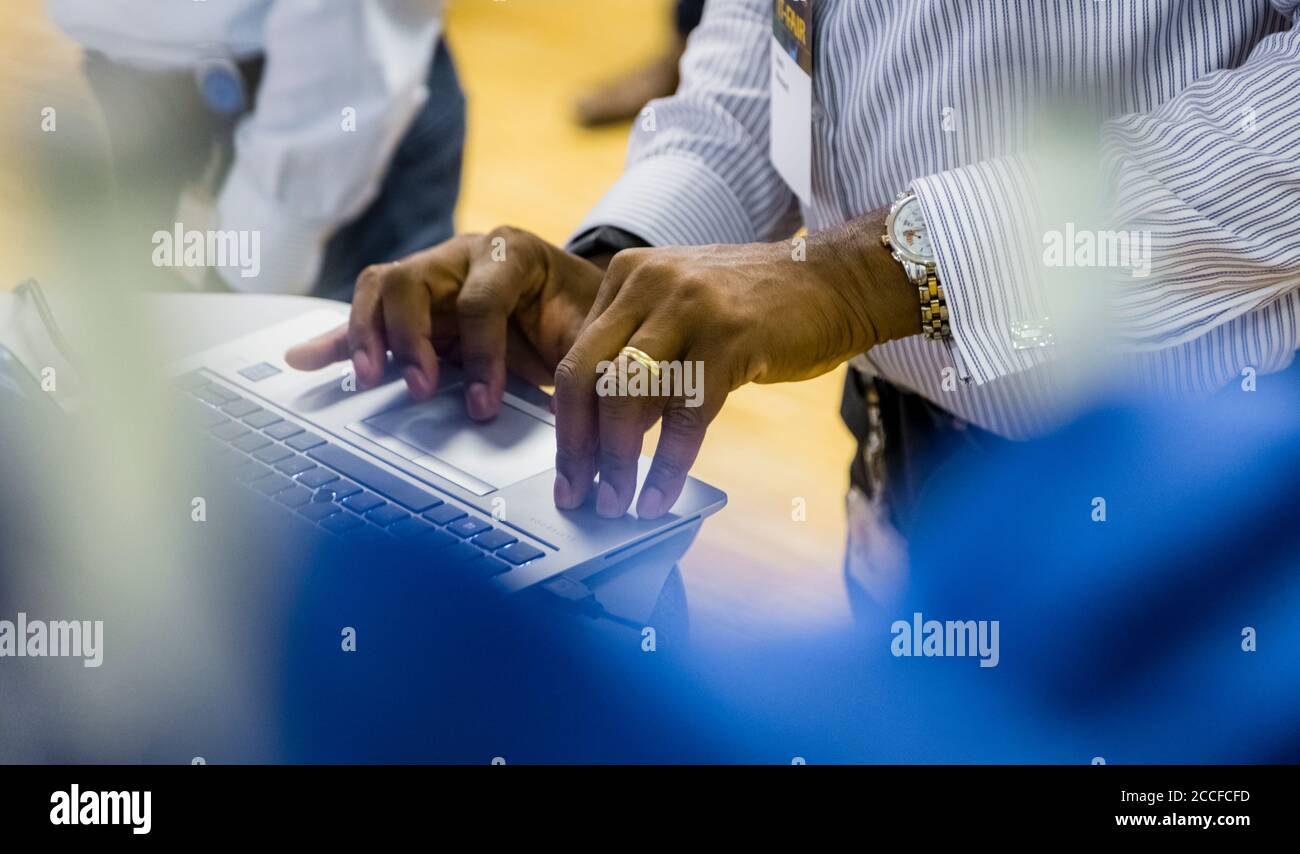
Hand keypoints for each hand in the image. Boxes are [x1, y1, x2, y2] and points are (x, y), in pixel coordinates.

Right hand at [285, 227, 602, 418]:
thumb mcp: (593, 336)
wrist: (578, 305)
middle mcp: (463, 257)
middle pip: (409, 282)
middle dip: (408, 339)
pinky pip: (365, 316)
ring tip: (367, 378)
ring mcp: (431, 279)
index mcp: (512, 255)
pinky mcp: (412, 309)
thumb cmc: (584, 318)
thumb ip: (582, 363)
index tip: (484, 405)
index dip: (481, 354)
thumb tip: (581, 410)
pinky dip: (335, 340)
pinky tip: (303, 359)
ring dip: (365, 336)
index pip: (478, 299)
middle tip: (418, 387)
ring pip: (378, 290)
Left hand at [553, 212, 920, 518]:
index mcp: (627, 276)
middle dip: (576, 446)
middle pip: (585, 374)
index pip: (574, 356)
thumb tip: (604, 434)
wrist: (836, 280)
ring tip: (619, 502)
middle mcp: (647, 283)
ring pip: (625, 394)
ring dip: (616, 460)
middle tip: (577, 494)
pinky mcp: (730, 337)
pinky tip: (662, 493)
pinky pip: (685, 414)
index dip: (566, 422)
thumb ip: (641, 354)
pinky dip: (668, 464)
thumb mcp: (683, 310)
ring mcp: (688, 307)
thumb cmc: (761, 307)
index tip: (568, 469)